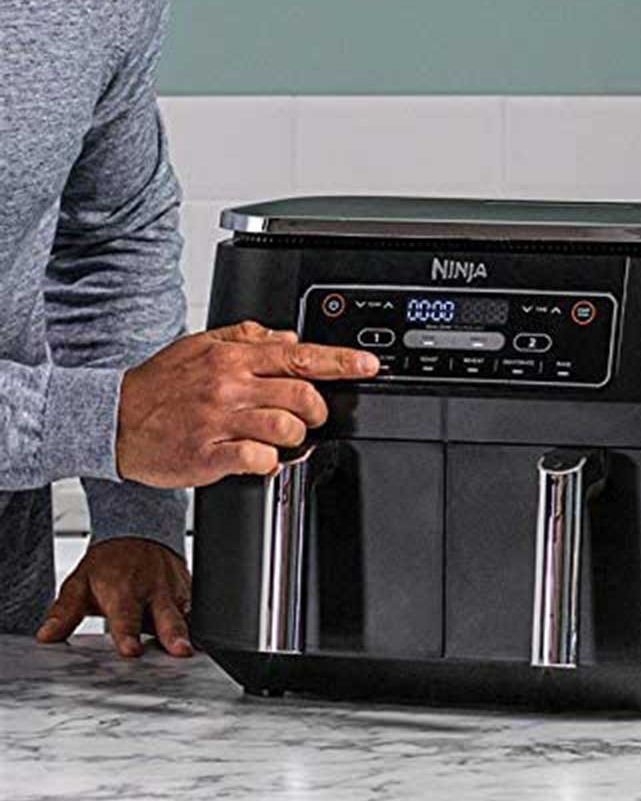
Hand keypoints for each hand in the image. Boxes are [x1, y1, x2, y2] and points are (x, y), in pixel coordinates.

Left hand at [35, 538, 191, 657]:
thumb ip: (66, 612)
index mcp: (123, 589)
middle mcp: (153, 590)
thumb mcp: (80, 582)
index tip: (131, 651)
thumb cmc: (109, 564)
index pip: (125, 616)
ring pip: (185, 615)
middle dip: (173, 634)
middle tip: (180, 651)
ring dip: (189, 633)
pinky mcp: (189, 593)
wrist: (139, 534)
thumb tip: (47, 636)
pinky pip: (195, 610)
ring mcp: (175, 592)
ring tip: (192, 651)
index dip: (128, 634)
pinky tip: (198, 643)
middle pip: (166, 616)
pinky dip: (197, 626)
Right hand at [116, 320, 378, 487]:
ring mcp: (220, 421)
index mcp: (232, 358)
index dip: (342, 362)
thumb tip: (288, 337)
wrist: (112, 420)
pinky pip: (259, 460)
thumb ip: (248, 338)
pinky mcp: (209, 455)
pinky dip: (269, 463)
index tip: (368, 367)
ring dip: (296, 438)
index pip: (301, 355)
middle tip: (310, 416)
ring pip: (287, 428)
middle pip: (303, 394)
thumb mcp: (201, 345)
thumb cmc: (159, 385)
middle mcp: (230, 386)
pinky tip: (260, 459)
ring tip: (282, 439)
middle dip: (318, 410)